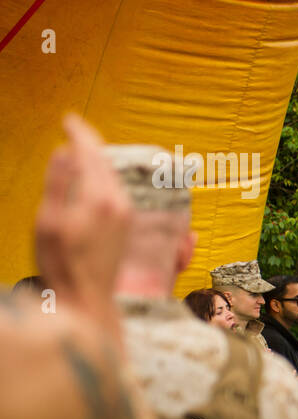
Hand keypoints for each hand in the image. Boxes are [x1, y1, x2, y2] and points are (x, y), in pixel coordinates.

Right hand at [35, 115, 131, 332]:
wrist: (87, 298)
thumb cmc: (62, 263)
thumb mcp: (49, 221)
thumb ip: (59, 183)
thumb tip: (67, 152)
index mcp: (100, 197)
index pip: (92, 154)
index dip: (80, 134)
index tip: (69, 119)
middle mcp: (119, 203)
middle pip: (105, 163)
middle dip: (89, 143)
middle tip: (74, 127)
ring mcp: (126, 215)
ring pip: (113, 176)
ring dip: (98, 159)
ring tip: (82, 146)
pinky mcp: (127, 226)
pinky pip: (116, 190)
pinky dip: (104, 175)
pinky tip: (94, 176)